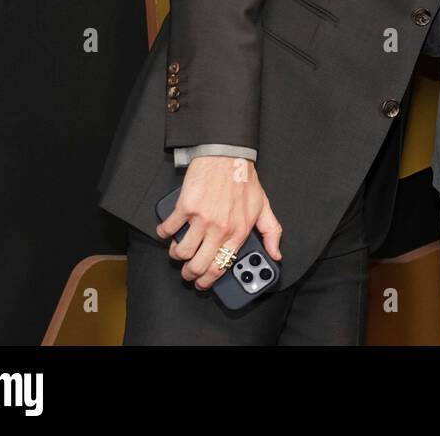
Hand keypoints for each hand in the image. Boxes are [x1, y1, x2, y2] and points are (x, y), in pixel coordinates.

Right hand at [156, 155, 282, 289]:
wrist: (227, 155)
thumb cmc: (244, 180)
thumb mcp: (264, 207)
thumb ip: (271, 232)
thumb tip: (276, 254)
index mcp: (238, 232)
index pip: (221, 266)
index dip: (208, 281)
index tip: (202, 283)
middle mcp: (220, 228)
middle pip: (198, 265)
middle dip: (190, 274)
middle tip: (188, 272)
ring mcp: (201, 219)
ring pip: (181, 251)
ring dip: (177, 255)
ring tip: (178, 252)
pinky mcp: (186, 207)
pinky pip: (168, 229)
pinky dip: (164, 233)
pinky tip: (167, 232)